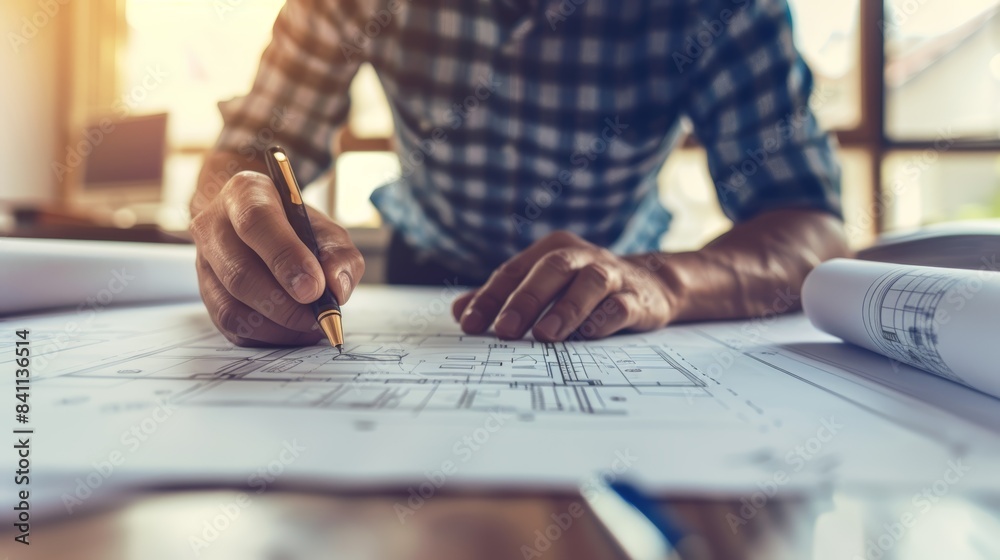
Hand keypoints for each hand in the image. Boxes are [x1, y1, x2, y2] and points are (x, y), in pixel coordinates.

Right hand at [189, 171, 364, 345]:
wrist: (260, 222)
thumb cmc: (295, 225)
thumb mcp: (325, 229)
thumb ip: (339, 255)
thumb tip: (336, 288)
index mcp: (245, 193)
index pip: (255, 222)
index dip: (285, 258)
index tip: (314, 287)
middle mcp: (213, 224)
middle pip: (239, 272)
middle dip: (284, 304)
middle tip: (318, 316)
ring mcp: (203, 262)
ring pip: (231, 306)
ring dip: (276, 325)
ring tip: (310, 325)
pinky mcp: (205, 293)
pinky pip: (230, 326)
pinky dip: (266, 335)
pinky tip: (293, 330)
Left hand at [451, 231, 675, 340]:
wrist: (652, 285)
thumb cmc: (583, 288)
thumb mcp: (543, 287)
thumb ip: (502, 298)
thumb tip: (459, 311)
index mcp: (552, 250)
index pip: (515, 270)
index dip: (490, 297)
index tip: (469, 323)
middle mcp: (582, 257)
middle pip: (551, 270)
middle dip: (525, 299)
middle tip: (504, 330)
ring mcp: (613, 276)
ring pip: (589, 284)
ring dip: (566, 308)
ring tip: (545, 335)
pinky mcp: (638, 299)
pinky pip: (621, 306)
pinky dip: (603, 320)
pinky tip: (586, 335)